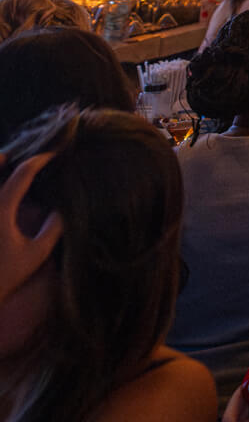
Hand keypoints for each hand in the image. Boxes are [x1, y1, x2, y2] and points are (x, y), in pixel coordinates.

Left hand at [0, 153, 62, 301]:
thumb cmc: (4, 276)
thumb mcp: (36, 254)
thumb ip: (53, 228)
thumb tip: (62, 209)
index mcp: (2, 209)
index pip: (23, 174)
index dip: (40, 159)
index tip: (54, 153)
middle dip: (5, 157)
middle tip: (20, 153)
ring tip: (5, 167)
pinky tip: (2, 193)